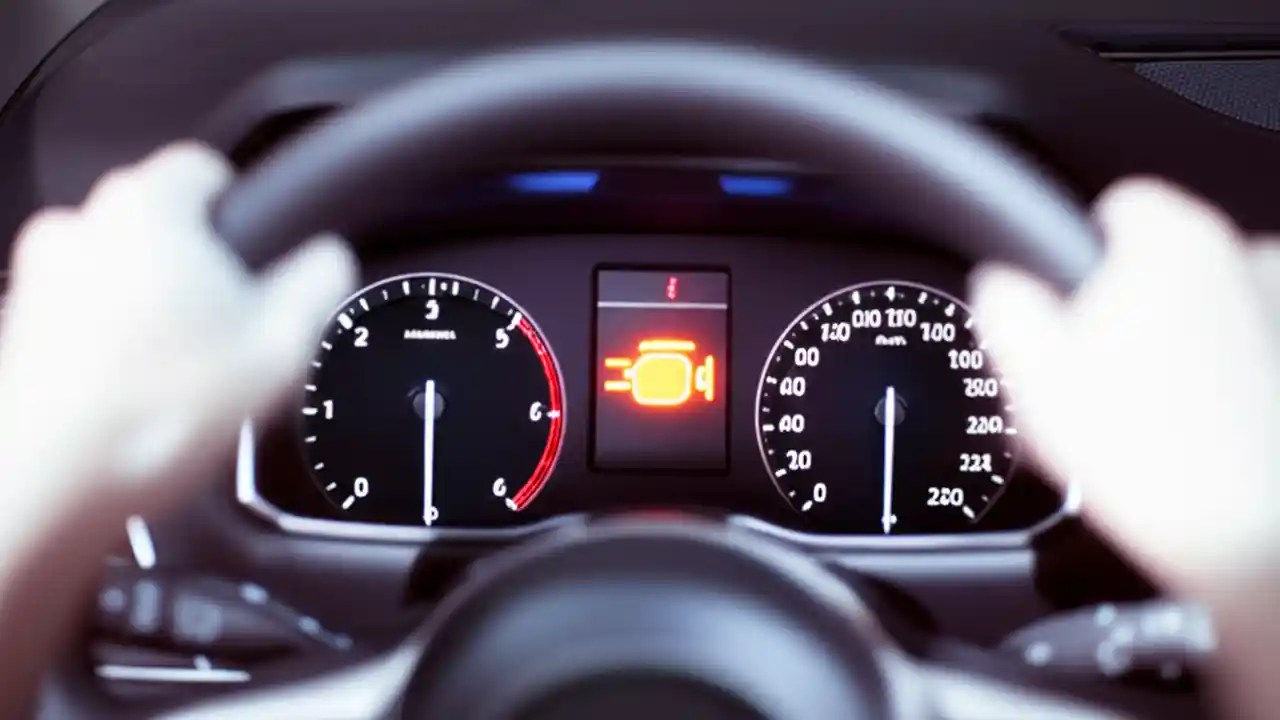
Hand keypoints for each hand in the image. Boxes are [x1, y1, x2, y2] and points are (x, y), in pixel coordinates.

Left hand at [0, 143, 355, 714]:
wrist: (52, 482)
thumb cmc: (153, 414)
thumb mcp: (281, 347)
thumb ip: (318, 284)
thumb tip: (329, 261)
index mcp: (149, 208)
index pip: (205, 167)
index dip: (244, 207)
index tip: (257, 251)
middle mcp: (82, 225)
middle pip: (162, 224)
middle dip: (198, 267)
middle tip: (230, 329)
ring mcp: (40, 276)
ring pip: (120, 271)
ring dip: (151, 305)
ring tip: (182, 372)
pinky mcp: (19, 324)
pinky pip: (83, 314)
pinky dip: (109, 342)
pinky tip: (138, 393)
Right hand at [972, 178, 1279, 719]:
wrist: (1246, 538)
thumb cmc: (1150, 458)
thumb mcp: (1030, 376)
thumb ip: (1005, 306)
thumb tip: (1000, 285)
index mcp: (1172, 243)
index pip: (1120, 206)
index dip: (1084, 254)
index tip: (1076, 300)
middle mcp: (1247, 258)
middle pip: (1168, 263)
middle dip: (1137, 309)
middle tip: (1107, 377)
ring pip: (1215, 309)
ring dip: (1190, 343)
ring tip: (1160, 415)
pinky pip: (1254, 350)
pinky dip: (1233, 377)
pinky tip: (1204, 430)